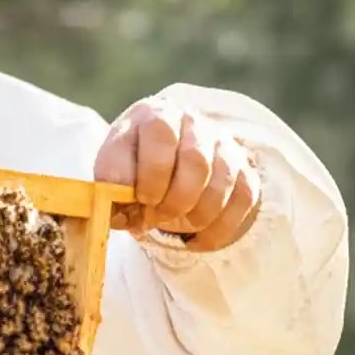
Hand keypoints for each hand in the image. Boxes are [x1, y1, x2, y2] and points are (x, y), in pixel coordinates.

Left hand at [95, 97, 260, 251]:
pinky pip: (243, 200)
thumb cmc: (131, 166)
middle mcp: (194, 122)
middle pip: (197, 162)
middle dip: (174, 201)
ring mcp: (223, 144)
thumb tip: (120, 213)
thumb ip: (111, 186)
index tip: (141, 200)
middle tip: (155, 217)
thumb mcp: (112, 169)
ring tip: (173, 223)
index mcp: (156, 115)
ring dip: (194, 216)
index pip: (162, 135)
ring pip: (222, 183)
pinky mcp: (244, 169)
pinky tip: (196, 239)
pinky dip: (218, 229)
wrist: (160, 162)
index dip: (152, 175)